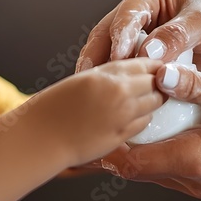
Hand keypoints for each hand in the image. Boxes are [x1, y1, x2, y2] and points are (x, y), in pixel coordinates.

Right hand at [26, 58, 165, 167]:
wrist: (42, 137)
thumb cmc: (54, 107)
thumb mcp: (82, 80)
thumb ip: (108, 75)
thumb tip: (131, 74)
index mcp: (107, 74)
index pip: (145, 63)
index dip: (154, 66)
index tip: (156, 68)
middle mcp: (119, 92)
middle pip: (155, 83)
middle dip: (157, 83)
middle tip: (156, 85)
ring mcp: (122, 115)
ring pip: (154, 103)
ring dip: (152, 102)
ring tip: (144, 102)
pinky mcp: (122, 135)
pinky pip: (144, 123)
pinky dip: (142, 119)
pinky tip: (131, 118)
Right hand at [76, 0, 200, 84]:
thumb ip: (176, 35)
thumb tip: (148, 52)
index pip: (128, 15)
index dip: (120, 37)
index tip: (119, 57)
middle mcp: (136, 10)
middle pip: (108, 33)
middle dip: (99, 57)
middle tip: (92, 80)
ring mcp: (135, 33)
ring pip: (109, 52)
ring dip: (103, 72)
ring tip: (94, 94)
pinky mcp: (138, 54)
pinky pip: (123, 68)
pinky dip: (117, 82)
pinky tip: (110, 101)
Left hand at [99, 64, 200, 198]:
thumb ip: (196, 86)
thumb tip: (159, 74)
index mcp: (197, 159)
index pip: (131, 161)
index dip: (104, 143)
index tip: (88, 117)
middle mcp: (193, 180)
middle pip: (133, 167)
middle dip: (111, 141)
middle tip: (90, 112)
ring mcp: (198, 185)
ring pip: (147, 168)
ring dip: (131, 143)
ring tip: (112, 111)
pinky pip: (165, 166)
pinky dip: (151, 146)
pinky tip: (146, 120)